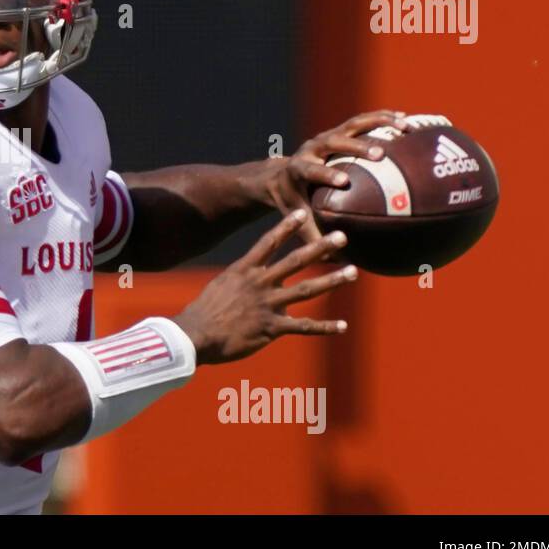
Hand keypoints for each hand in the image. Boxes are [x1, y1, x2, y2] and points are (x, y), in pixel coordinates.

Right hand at [174, 209, 356, 364]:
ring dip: (331, 281)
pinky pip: (303, 327)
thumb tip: (252, 275)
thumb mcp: (222, 287)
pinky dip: (325, 327)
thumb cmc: (204, 312)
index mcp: (245, 270)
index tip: (302, 212)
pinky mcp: (271, 328)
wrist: (196, 336)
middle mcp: (259, 284)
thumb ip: (242, 279)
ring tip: (353, 272)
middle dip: (319, 247)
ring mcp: (267, 305)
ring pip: (306, 290)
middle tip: (342, 236)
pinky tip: (343, 326)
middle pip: (295, 261)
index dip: (286, 226)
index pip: (268, 242)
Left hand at [263, 110, 409, 241]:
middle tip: (380, 154)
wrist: (280, 176)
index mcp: (298, 169)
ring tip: (406, 128)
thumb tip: (340, 262)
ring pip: (353, 124)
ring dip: (379, 123)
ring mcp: (327, 135)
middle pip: (334, 140)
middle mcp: (312, 147)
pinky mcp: (340, 130)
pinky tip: (410, 122)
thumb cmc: (293, 203)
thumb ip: (315, 239)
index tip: (343, 181)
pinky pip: (365, 122)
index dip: (326, 173)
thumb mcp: (299, 220)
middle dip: (356, 146)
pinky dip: (386, 119)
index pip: (311, 169)